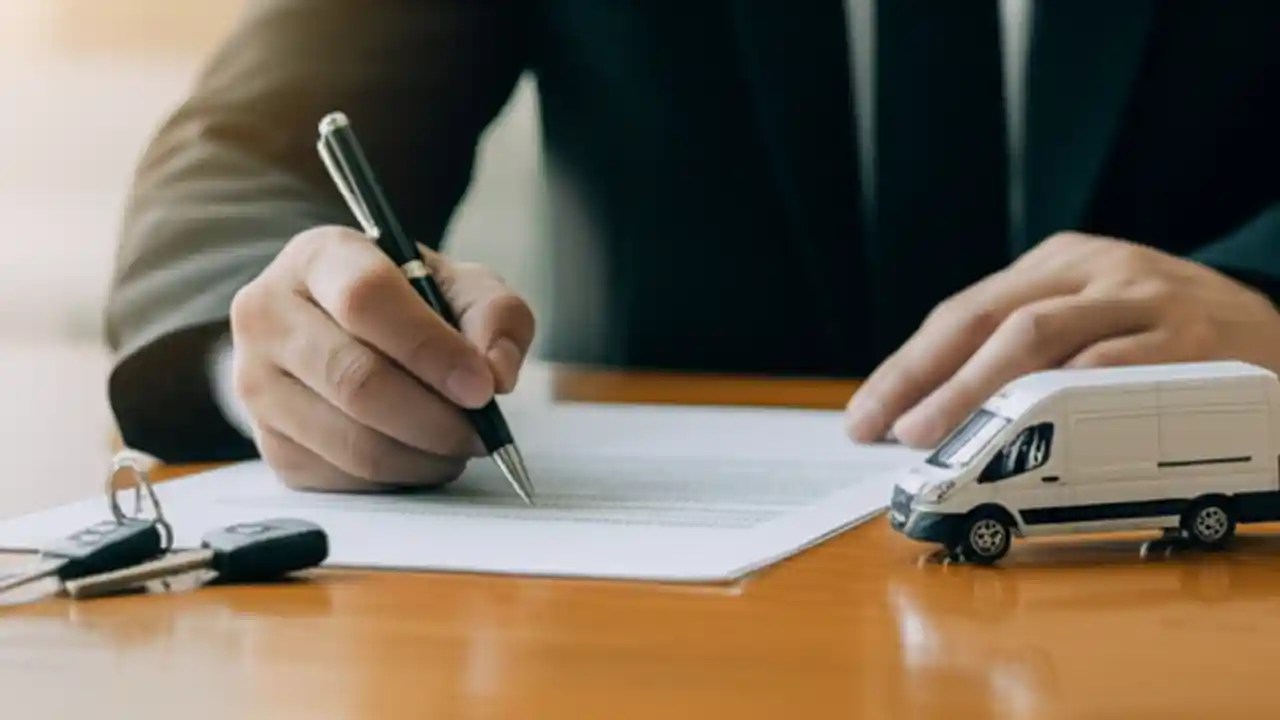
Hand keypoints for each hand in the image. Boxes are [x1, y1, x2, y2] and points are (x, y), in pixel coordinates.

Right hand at [228, 226, 534, 490]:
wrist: (342, 328)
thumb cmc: (407, 303)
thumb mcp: (459, 285)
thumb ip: (494, 314)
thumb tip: (496, 373)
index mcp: (318, 258)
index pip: (365, 300)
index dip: (430, 350)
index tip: (482, 387)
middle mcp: (269, 316)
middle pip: (355, 381)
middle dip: (436, 418)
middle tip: (482, 430)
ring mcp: (257, 384)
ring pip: (351, 442)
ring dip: (423, 456)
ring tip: (459, 444)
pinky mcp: (270, 444)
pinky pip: (343, 478)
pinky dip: (398, 478)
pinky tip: (421, 455)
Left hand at [845, 232, 1279, 448]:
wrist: (1279, 319)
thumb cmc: (1163, 331)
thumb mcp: (1091, 314)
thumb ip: (1023, 349)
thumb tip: (932, 412)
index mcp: (1057, 261)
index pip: (963, 312)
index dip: (908, 366)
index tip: (866, 414)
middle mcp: (1094, 269)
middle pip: (990, 320)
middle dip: (928, 378)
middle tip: (889, 428)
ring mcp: (1143, 299)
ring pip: (1040, 339)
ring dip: (977, 392)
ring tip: (935, 434)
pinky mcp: (1189, 339)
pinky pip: (1109, 371)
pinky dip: (1056, 402)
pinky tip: (1019, 432)